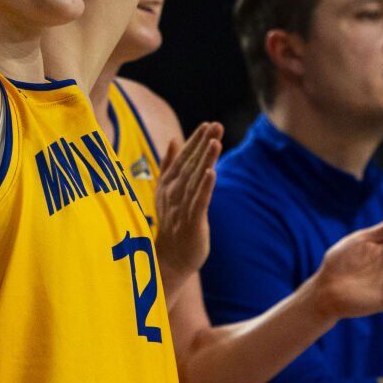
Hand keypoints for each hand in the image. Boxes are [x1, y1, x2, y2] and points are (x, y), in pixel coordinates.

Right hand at [153, 121, 221, 280]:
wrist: (169, 258)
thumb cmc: (172, 222)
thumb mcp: (166, 190)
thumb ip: (169, 164)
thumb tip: (174, 139)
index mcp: (168, 183)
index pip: (184, 158)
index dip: (195, 141)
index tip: (207, 124)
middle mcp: (174, 192)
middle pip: (191, 164)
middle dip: (203, 144)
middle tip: (216, 125)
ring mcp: (182, 206)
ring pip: (197, 179)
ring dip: (206, 160)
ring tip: (216, 141)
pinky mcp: (192, 221)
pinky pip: (200, 201)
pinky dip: (205, 187)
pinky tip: (213, 172)